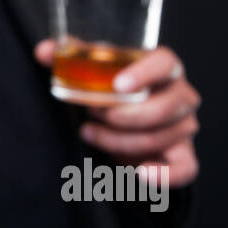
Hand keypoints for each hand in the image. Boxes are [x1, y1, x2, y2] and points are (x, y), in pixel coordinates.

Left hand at [34, 40, 200, 186]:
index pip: (165, 62)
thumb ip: (71, 58)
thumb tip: (42, 51)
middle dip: (122, 115)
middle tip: (92, 114)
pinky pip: (185, 169)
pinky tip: (138, 174)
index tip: (118, 86)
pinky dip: (164, 175)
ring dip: (119, 139)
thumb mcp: (96, 71)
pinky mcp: (183, 155)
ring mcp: (184, 125)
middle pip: (163, 107)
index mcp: (163, 67)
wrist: (129, 123)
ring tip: (89, 133)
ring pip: (159, 137)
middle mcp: (181, 94)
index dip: (144, 73)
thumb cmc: (114, 91)